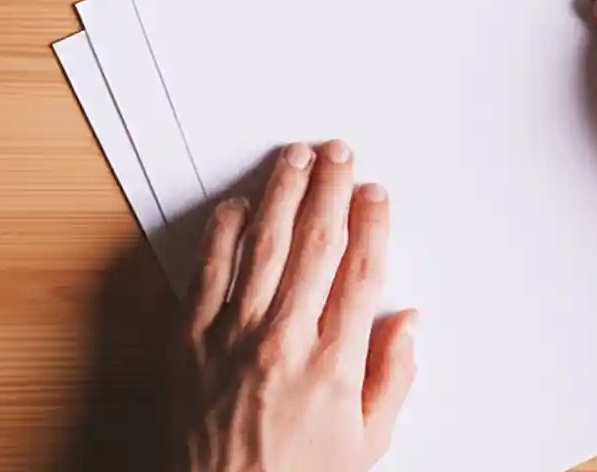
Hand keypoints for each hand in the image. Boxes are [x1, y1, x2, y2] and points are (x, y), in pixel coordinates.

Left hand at [167, 140, 417, 471]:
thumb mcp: (366, 444)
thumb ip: (392, 378)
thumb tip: (407, 323)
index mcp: (333, 364)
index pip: (360, 271)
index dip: (372, 223)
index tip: (375, 194)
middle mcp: (283, 339)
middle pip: (315, 242)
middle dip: (331, 189)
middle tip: (339, 153)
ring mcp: (231, 335)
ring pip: (264, 243)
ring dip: (282, 192)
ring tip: (296, 158)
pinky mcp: (188, 338)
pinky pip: (208, 269)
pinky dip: (223, 230)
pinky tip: (237, 204)